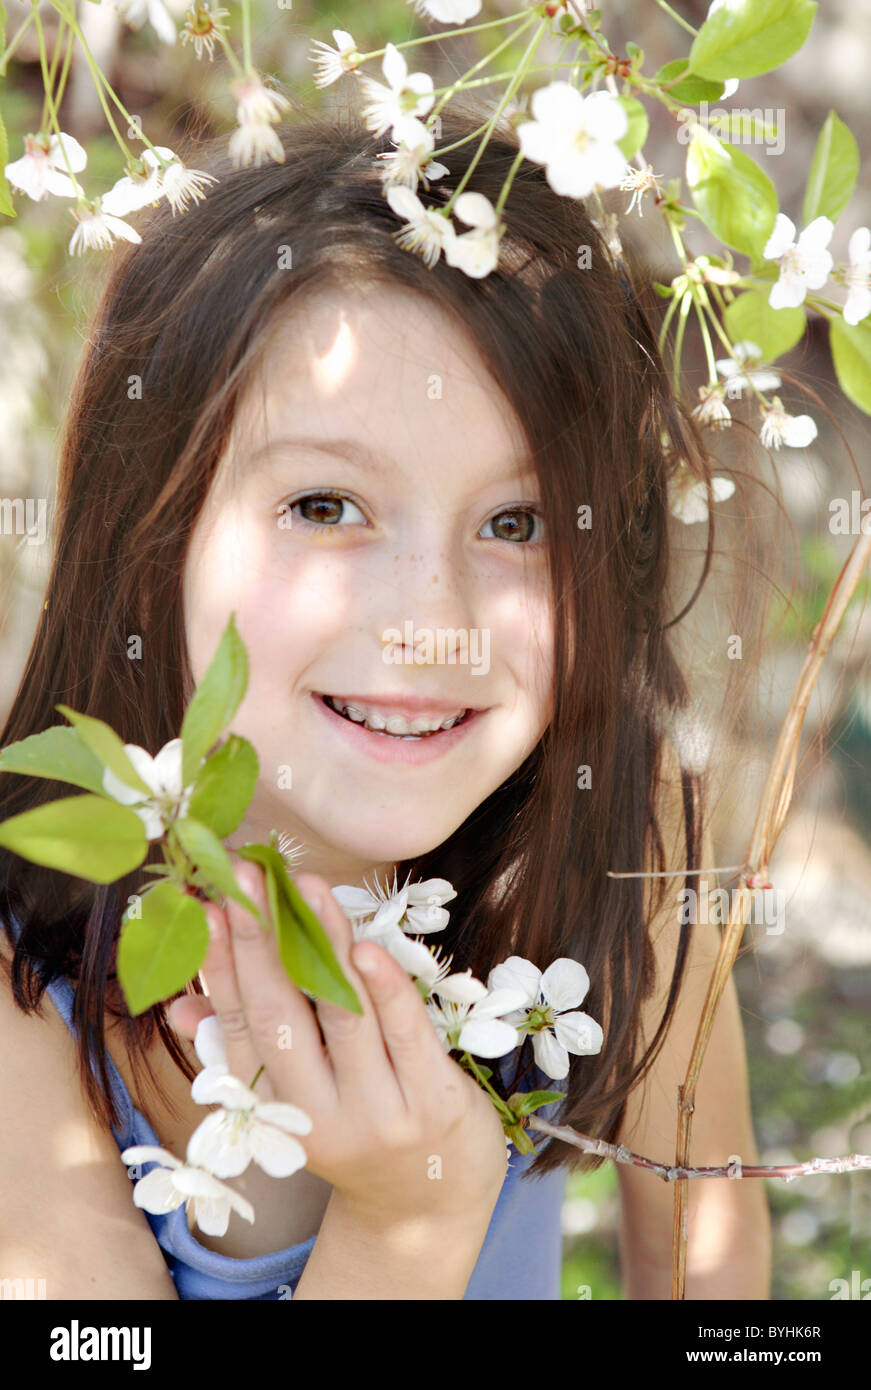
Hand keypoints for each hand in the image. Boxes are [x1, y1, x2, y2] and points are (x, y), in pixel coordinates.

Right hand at [168, 859, 509, 1232]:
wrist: (428, 1203)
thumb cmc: (356, 1129)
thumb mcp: (295, 1102)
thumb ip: (241, 1049)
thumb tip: (180, 1003)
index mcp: (274, 1113)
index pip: (237, 1027)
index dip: (220, 964)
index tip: (208, 904)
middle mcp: (317, 1117)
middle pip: (279, 1016)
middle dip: (259, 940)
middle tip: (245, 875)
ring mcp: (377, 1112)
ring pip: (341, 1015)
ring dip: (322, 944)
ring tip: (303, 887)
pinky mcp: (432, 1102)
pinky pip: (404, 1035)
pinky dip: (384, 988)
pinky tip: (365, 946)